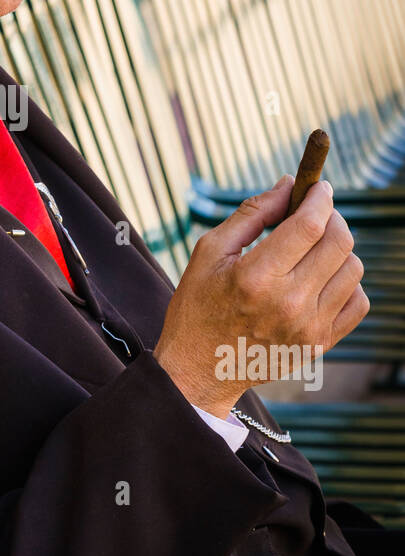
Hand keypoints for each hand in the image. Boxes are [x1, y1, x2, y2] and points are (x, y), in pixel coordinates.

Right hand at [153, 175, 368, 418]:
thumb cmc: (198, 305)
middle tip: (315, 214)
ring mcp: (309, 328)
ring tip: (314, 248)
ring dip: (339, 249)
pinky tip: (321, 278)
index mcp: (256, 277)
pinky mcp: (320, 345)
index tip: (318, 187)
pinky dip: (346, 283)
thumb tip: (287, 185)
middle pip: (339, 243)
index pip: (309, 225)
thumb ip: (252, 214)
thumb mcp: (210, 252)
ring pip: (353, 269)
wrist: (199, 369)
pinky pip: (358, 302)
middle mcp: (289, 304)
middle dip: (332, 217)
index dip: (320, 198)